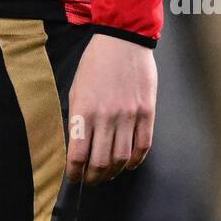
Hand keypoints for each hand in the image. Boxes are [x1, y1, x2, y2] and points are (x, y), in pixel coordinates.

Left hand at [65, 33, 155, 185]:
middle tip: (90, 180)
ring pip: (121, 159)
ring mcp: (129, 115)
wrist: (123, 40)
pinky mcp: (147, 112)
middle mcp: (106, 116)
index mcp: (84, 110)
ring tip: (108, 174)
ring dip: (113, 172)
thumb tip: (78, 144)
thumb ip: (78, 117)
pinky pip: (142, 146)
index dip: (75, 172)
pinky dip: (135, 160)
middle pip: (100, 162)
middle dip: (93, 177)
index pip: (78, 154)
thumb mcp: (77, 88)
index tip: (74, 177)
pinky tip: (128, 164)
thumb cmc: (96, 62)